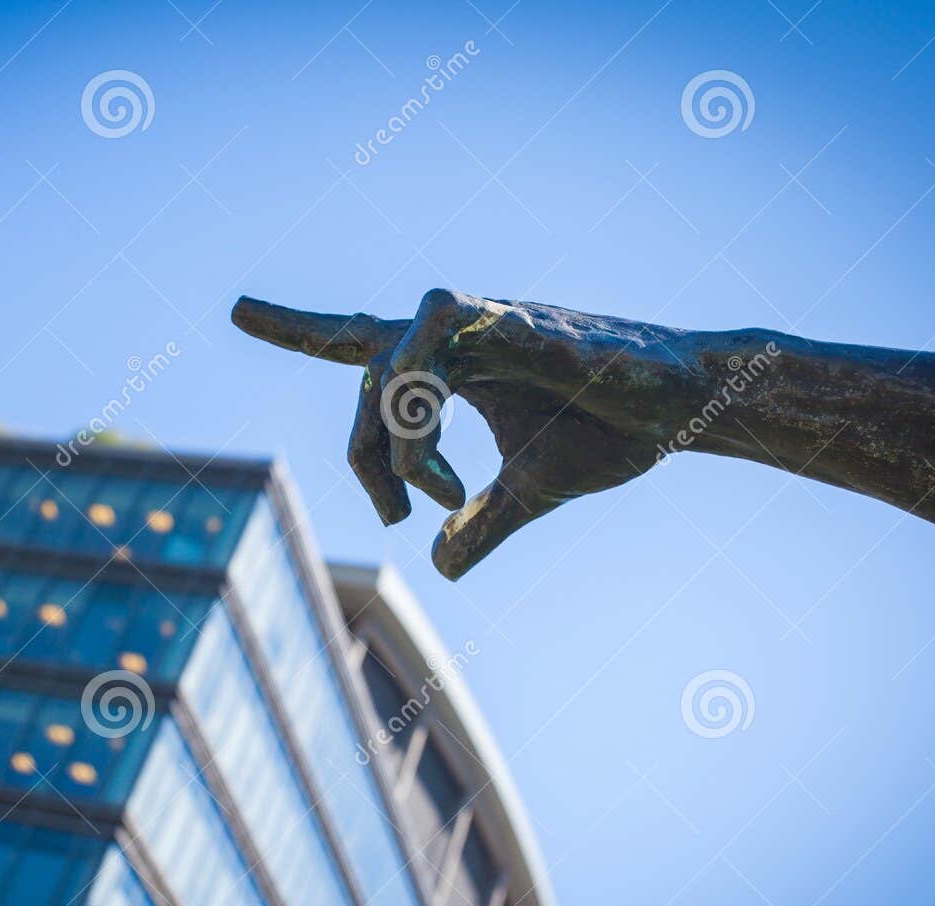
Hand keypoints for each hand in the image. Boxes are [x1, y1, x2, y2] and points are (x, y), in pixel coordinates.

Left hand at [231, 289, 669, 578]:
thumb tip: (439, 565)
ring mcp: (490, 321)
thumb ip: (480, 524)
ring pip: (393, 352)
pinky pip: (442, 327)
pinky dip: (421, 383)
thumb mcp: (532, 491)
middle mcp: (462, 335)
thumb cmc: (616, 431)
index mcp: (456, 365)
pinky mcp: (523, 322)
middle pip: (367, 377)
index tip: (240, 310)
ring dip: (393, 431)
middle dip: (366, 457)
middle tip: (402, 517)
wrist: (694, 406)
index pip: (359, 341)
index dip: (300, 329)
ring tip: (432, 493)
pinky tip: (436, 444)